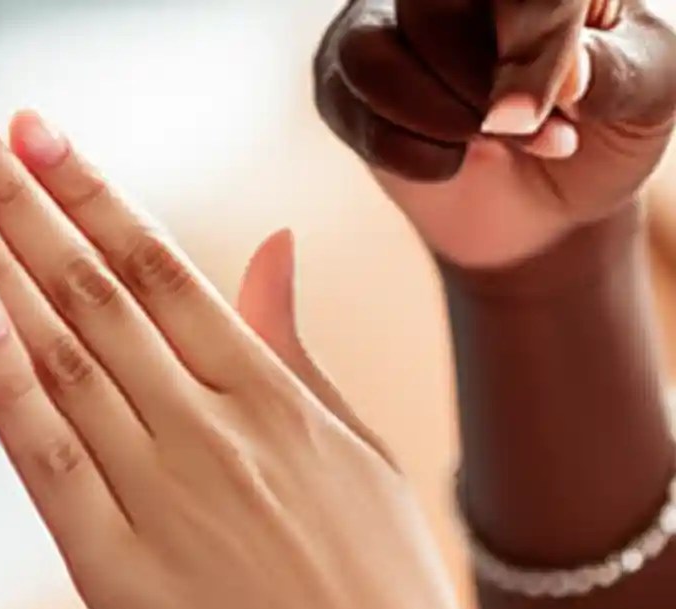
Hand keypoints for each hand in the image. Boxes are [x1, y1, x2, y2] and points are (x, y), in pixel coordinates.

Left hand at [0, 101, 500, 608]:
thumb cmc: (380, 586)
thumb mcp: (355, 450)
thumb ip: (292, 347)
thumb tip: (273, 246)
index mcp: (270, 393)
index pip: (158, 264)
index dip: (88, 189)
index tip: (32, 128)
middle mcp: (213, 429)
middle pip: (95, 290)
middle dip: (16, 198)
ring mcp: (164, 497)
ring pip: (63, 356)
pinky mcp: (117, 571)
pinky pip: (53, 462)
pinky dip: (11, 383)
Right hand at [315, 0, 675, 265]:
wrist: (548, 207)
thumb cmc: (606, 131)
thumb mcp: (647, 97)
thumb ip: (615, 70)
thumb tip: (566, 72)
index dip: (534, 42)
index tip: (564, 106)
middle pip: (428, 6)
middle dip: (479, 86)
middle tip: (543, 137)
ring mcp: (385, 27)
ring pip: (369, 54)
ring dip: (436, 116)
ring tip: (492, 146)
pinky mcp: (345, 88)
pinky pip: (351, 111)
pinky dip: (410, 152)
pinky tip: (453, 163)